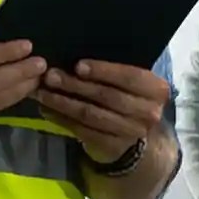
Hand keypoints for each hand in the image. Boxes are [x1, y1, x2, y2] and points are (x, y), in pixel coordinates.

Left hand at [35, 60, 169, 163]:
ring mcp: (131, 133)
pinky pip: (82, 131)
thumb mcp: (133, 81)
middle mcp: (148, 113)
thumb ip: (115, 69)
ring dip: (62, 102)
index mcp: (156, 90)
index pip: (130, 77)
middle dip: (75, 85)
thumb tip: (76, 51)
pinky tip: (46, 108)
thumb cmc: (131, 96)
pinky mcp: (112, 148)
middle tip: (50, 75)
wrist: (138, 136)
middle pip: (107, 96)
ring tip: (41, 91)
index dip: (104, 71)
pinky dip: (61, 118)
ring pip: (90, 114)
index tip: (78, 65)